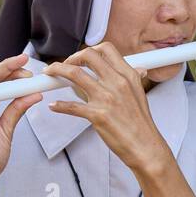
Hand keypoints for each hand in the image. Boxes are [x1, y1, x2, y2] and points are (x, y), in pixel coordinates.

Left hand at [47, 42, 169, 175]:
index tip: (81, 58)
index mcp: (128, 76)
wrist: (145, 147)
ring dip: (57, 71)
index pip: (106, 49)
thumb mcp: (141, 96)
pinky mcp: (98, 115)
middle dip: (70, 58)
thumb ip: (135, 80)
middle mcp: (117, 83)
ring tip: (50, 74)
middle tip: (64, 66)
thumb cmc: (141, 124)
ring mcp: (107, 98)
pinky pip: (71, 106)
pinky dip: (59, 105)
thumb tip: (139, 71)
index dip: (89, 50)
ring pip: (74, 74)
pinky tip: (54, 106)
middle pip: (87, 56)